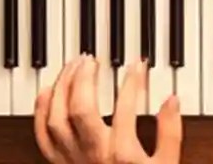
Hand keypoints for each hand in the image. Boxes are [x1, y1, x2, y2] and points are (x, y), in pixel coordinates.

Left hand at [34, 55, 181, 163]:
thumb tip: (171, 100)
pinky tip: (49, 91)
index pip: (125, 106)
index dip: (132, 80)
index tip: (137, 64)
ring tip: (72, 66)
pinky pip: (42, 136)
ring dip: (62, 87)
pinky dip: (41, 111)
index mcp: (123, 154)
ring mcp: (72, 161)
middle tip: (92, 59)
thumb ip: (171, 133)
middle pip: (81, 108)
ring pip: (56, 118)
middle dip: (85, 78)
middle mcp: (93, 155)